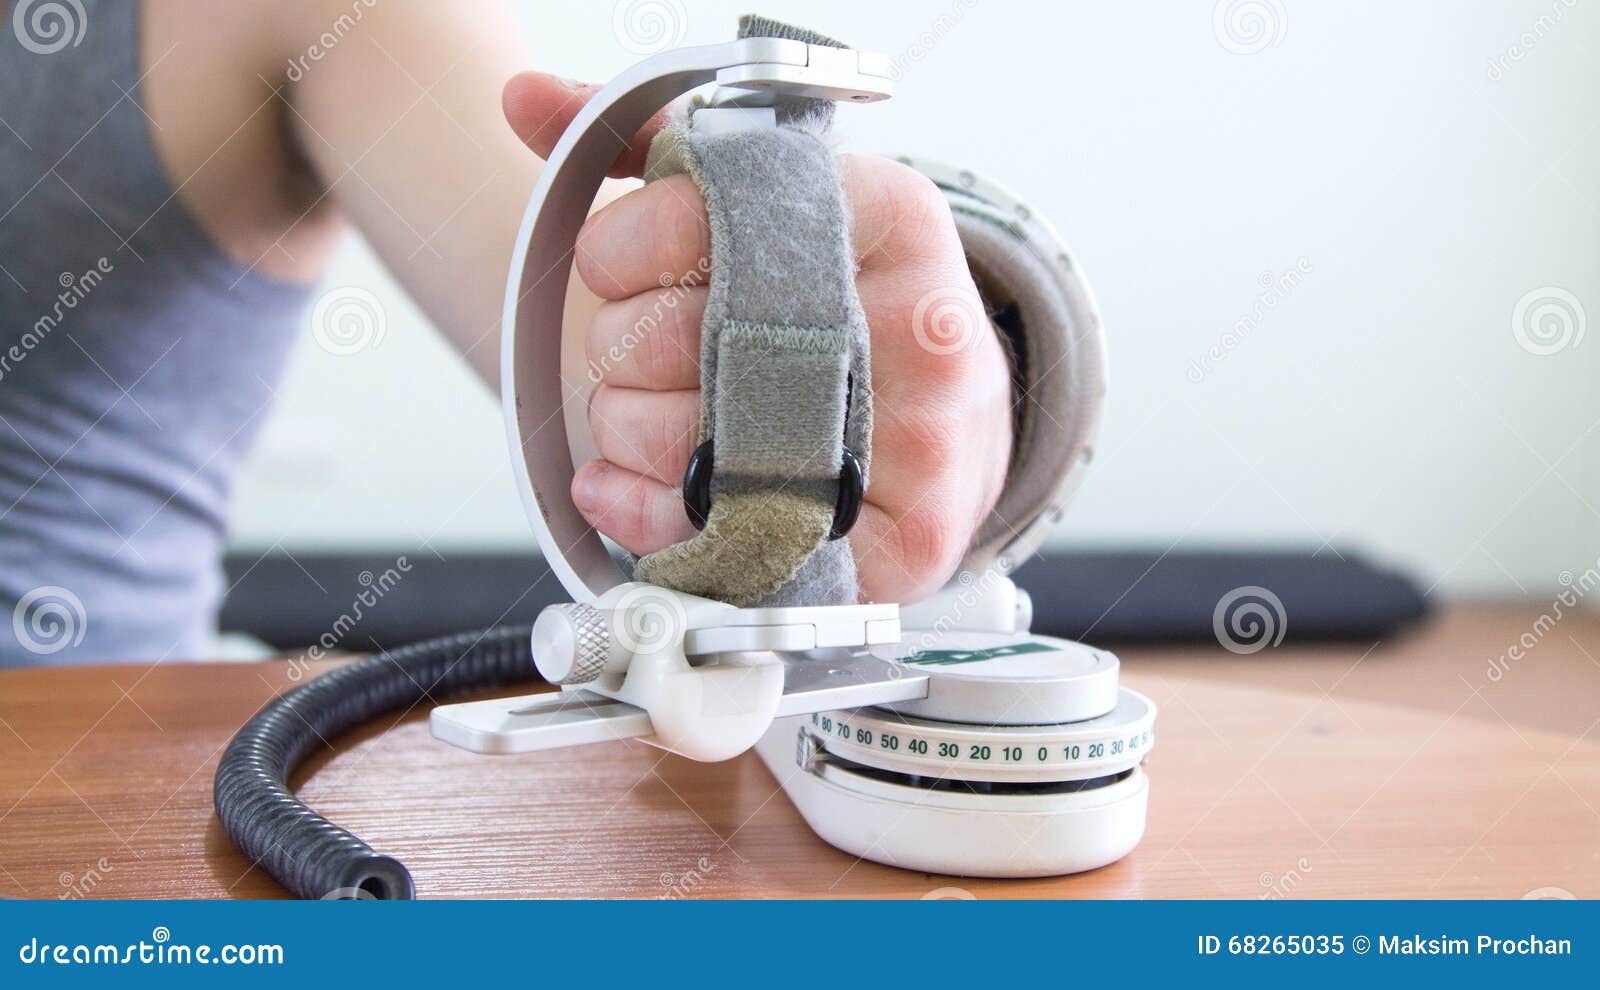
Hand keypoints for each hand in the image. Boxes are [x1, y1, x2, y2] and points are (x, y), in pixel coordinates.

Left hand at [503, 72, 1013, 603]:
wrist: (957, 428)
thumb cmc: (843, 310)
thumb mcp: (776, 206)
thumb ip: (652, 146)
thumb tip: (525, 100)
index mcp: (894, 216)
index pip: (693, 215)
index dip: (617, 248)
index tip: (621, 263)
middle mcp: (921, 326)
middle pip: (669, 337)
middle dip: (621, 348)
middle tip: (657, 353)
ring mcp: (920, 444)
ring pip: (677, 445)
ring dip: (628, 435)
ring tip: (669, 419)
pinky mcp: (904, 544)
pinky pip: (718, 537)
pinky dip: (649, 516)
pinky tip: (652, 487)